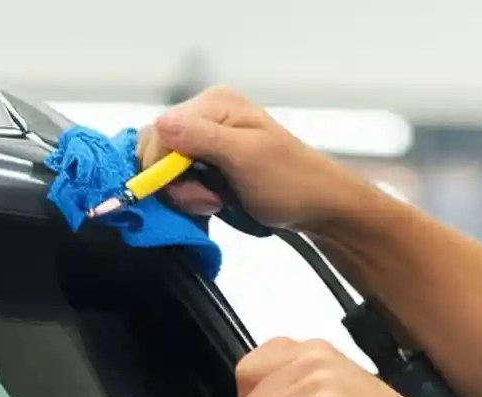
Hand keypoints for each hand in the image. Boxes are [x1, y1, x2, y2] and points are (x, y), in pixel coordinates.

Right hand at [136, 86, 370, 230]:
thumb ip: (202, 138)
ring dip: (187, 194)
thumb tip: (161, 123)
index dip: (163, 166)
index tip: (194, 190)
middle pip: (159, 151)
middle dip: (178, 183)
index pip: (159, 131)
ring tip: (217, 203)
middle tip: (211, 200)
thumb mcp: (246, 157)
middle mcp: (207, 116)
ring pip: (168, 170)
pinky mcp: (213, 165)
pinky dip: (194, 198)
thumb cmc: (291, 182)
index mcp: (214, 103)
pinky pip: (184, 181)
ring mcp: (209, 141)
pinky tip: (216, 204)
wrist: (322, 207)